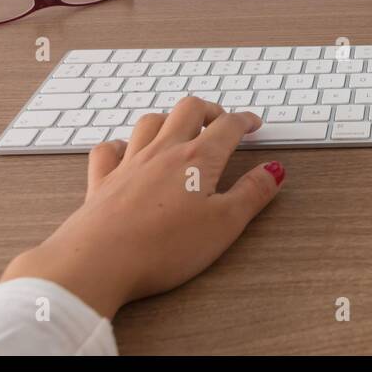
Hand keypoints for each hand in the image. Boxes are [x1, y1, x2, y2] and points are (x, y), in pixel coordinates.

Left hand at [1, 98, 284, 317]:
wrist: (97, 262)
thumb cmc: (163, 247)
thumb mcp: (224, 225)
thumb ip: (252, 194)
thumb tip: (274, 170)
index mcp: (197, 159)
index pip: (228, 126)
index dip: (245, 120)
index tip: (254, 123)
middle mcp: (163, 152)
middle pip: (188, 110)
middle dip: (209, 109)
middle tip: (220, 120)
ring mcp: (129, 164)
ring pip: (149, 122)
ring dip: (168, 119)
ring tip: (179, 130)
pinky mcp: (101, 182)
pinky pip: (108, 149)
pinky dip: (121, 144)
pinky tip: (126, 151)